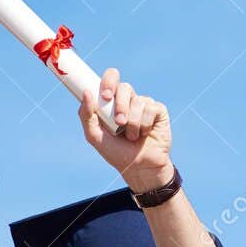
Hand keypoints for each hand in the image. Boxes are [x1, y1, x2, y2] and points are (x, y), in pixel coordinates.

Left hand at [81, 68, 172, 191]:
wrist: (139, 168)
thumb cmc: (116, 153)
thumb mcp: (94, 136)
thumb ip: (86, 115)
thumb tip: (86, 91)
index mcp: (112, 102)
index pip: (111, 78)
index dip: (108, 81)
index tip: (105, 96)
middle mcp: (129, 100)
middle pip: (125, 87)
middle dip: (120, 104)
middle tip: (119, 122)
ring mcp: (145, 105)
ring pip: (138, 101)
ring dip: (132, 122)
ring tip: (132, 136)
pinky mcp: (159, 111)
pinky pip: (151, 109)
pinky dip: (145, 124)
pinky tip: (145, 134)